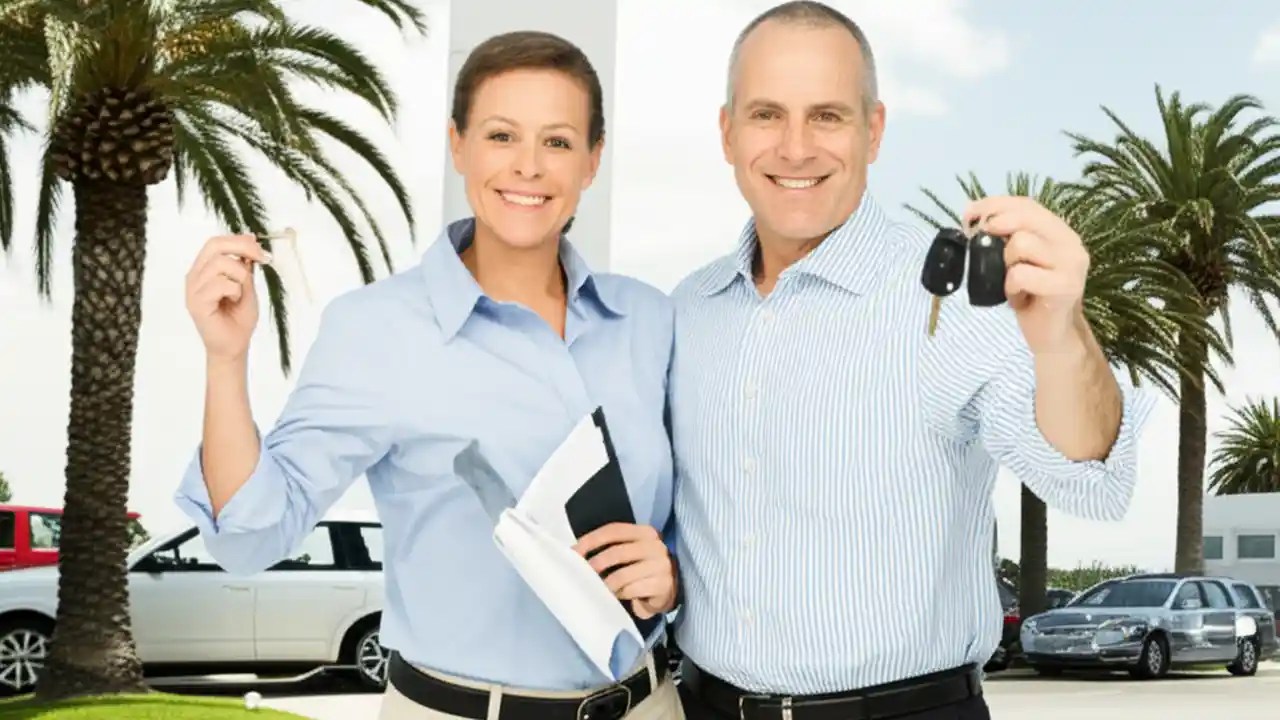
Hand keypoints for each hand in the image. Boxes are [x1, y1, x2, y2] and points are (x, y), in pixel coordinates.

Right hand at [184, 234, 271, 362]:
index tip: (261, 249)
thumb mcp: (246, 285)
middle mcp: (195, 276)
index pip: (216, 243)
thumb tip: (251, 238)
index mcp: (204, 270)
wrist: (234, 345)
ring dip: (240, 276)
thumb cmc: (238, 318)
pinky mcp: (196, 302)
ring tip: (240, 293)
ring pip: (220, 264)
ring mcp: (193, 289)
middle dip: (242, 248)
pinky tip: (233, 301)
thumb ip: (245, 264)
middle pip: (215, 246)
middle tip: (261, 259)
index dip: (240, 240)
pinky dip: (235, 290)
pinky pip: (220, 284)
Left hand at [573, 523, 676, 619]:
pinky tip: (616, 595)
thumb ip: (612, 548)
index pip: (614, 530)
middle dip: (595, 564)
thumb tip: (578, 553)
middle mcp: (656, 546)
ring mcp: (661, 566)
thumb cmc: (641, 568)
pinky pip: (632, 590)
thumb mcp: (630, 552)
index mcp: (645, 532)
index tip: (574, 552)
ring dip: (606, 584)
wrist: (669, 588)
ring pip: (622, 574)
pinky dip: (619, 594)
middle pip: (617, 552)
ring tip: (599, 588)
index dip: (591, 540)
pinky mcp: (662, 585)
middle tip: (583, 575)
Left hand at [963, 196, 1090, 354]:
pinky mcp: (1066, 286)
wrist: (1052, 334)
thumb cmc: (1031, 295)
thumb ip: (1004, 235)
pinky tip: (1017, 298)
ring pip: (1021, 243)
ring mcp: (1071, 263)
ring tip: (1012, 283)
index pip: (1026, 204)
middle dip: (995, 230)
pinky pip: (1021, 274)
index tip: (968, 216)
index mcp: (1059, 230)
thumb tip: (970, 212)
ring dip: (1005, 265)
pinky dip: (1010, 287)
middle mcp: (1070, 241)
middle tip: (986, 252)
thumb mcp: (1016, 259)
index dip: (994, 204)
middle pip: (1023, 217)